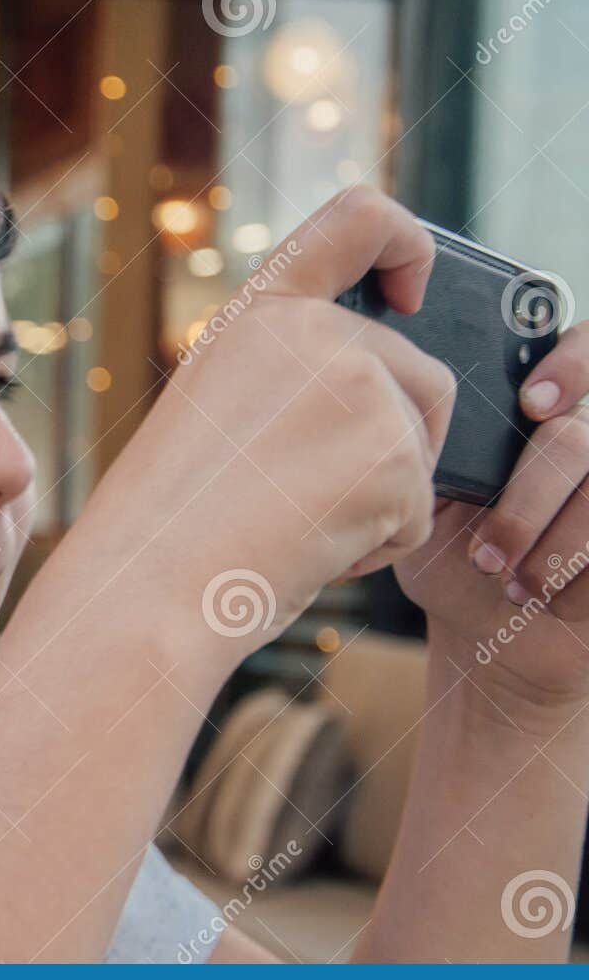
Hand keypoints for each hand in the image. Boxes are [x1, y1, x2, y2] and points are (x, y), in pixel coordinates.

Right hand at [75, 186, 456, 676]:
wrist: (146, 585)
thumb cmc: (170, 518)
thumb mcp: (220, 407)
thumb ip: (293, 372)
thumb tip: (380, 388)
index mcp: (259, 313)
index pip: (359, 219)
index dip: (409, 244)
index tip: (412, 293)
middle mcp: (314, 332)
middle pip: (420, 374)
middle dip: (395, 443)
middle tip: (305, 495)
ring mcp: (359, 387)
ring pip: (424, 446)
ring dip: (380, 498)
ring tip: (292, 520)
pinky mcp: (393, 455)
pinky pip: (420, 511)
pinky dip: (376, 546)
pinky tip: (306, 548)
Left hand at [396, 323, 588, 705]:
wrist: (495, 629)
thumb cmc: (457, 558)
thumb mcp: (432, 505)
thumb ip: (433, 461)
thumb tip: (408, 426)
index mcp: (544, 420)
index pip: (585, 350)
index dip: (572, 365)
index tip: (532, 403)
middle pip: (576, 441)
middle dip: (524, 506)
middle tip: (485, 555)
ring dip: (550, 553)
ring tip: (512, 586)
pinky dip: (578, 590)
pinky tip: (552, 605)